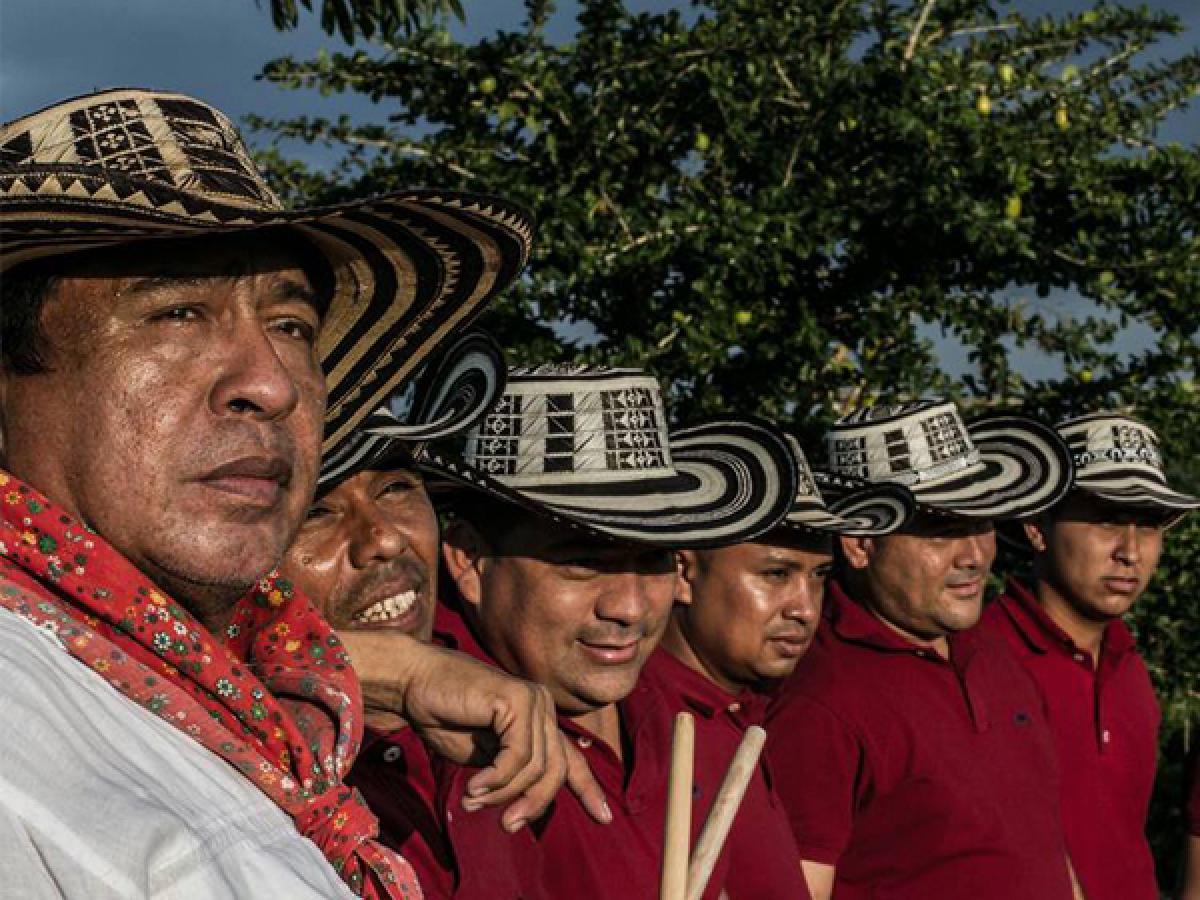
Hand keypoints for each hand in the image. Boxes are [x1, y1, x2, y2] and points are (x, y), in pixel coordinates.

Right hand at [340, 631, 610, 831]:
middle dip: (533, 804)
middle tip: (508, 827)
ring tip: (474, 799)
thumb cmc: (445, 718)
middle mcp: (542, 708)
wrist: (416, 684)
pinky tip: (475, 787)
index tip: (605, 818)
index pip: (570, 760)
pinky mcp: (517, 699)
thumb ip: (510, 775)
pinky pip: (519, 756)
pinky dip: (497, 779)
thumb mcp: (484, 758)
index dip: (588, 790)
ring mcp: (533, 700)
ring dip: (503, 793)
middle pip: (554, 771)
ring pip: (535, 768)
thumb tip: (526, 809)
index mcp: (538, 722)